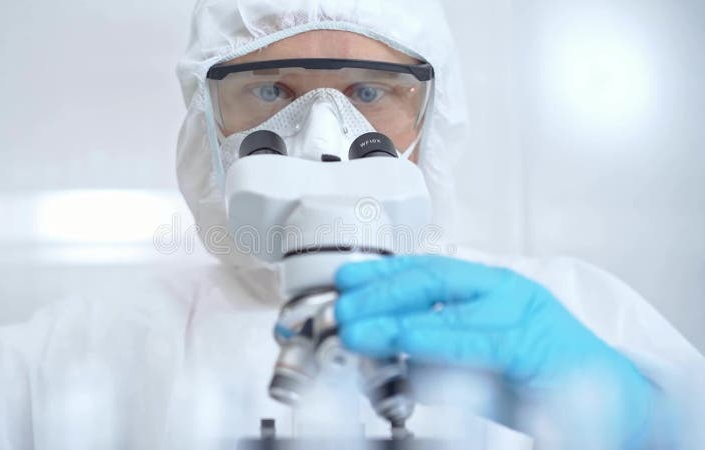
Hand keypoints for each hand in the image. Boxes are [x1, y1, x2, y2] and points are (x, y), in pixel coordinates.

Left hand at [334, 255, 654, 446]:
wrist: (613, 401)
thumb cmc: (538, 375)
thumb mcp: (475, 358)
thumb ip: (435, 351)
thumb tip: (383, 353)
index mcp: (490, 286)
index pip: (426, 269)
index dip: (381, 274)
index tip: (344, 280)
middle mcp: (504, 290)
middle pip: (431, 278)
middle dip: (379, 291)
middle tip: (341, 306)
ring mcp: (521, 313)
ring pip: (449, 304)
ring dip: (395, 317)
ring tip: (358, 327)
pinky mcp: (534, 346)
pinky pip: (478, 341)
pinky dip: (436, 341)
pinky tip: (405, 343)